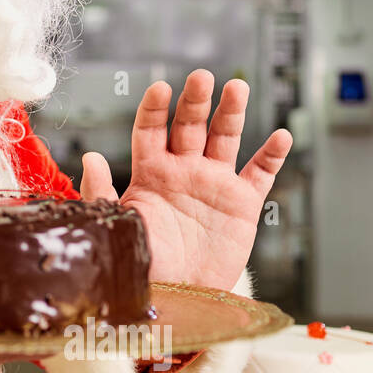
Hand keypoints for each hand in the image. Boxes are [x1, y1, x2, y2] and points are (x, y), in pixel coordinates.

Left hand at [80, 70, 291, 291]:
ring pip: (225, 138)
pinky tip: (281, 136)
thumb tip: (90, 157)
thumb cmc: (143, 261)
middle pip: (190, 126)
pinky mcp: (242, 203)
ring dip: (231, 113)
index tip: (160, 88)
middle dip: (195, 101)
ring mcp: (214, 183)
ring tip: (237, 88)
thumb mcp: (119, 225)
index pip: (150, 131)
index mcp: (150, 172)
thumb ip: (103, 192)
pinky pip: (260, 174)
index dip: (155, 109)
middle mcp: (183, 170)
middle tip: (201, 77)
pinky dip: (272, 155)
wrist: (177, 295)